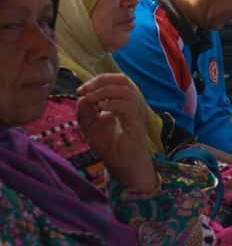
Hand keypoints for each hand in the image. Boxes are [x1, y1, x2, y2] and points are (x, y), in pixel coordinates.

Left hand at [76, 74, 156, 192]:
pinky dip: (112, 104)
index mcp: (123, 102)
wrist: (124, 166)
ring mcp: (136, 112)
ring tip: (91, 99)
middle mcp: (133, 104)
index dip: (98, 80)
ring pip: (126, 90)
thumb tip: (82, 98)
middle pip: (123, 79)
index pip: (116, 80)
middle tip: (85, 90)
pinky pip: (128, 106)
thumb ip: (85, 113)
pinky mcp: (136, 123)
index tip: (81, 90)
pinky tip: (101, 110)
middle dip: (101, 81)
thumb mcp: (90, 128)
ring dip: (105, 91)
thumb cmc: (111, 148)